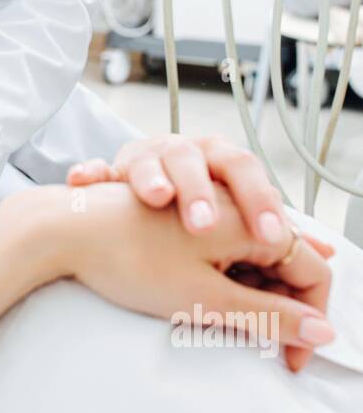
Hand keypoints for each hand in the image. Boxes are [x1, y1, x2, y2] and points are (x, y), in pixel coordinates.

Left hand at [2, 181, 334, 372]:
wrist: (64, 229)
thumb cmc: (129, 261)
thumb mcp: (206, 300)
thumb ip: (269, 316)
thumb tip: (323, 333)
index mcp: (251, 222)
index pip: (312, 270)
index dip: (310, 321)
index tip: (290, 363)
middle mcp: (236, 207)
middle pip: (286, 262)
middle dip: (284, 308)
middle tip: (265, 352)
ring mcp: (210, 208)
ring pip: (255, 257)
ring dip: (255, 295)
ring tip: (231, 327)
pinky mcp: (183, 218)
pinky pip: (224, 250)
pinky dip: (227, 279)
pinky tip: (207, 303)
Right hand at [67, 134, 311, 251]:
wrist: (120, 210)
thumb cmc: (183, 218)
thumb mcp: (235, 230)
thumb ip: (279, 241)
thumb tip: (329, 256)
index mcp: (222, 165)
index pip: (250, 175)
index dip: (263, 204)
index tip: (273, 240)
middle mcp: (185, 155)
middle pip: (200, 161)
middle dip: (205, 191)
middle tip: (208, 224)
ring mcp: (145, 161)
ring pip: (150, 160)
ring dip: (154, 177)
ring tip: (158, 198)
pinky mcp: (109, 175)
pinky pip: (97, 170)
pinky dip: (92, 173)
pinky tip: (84, 179)